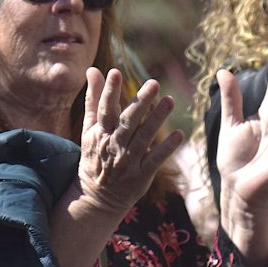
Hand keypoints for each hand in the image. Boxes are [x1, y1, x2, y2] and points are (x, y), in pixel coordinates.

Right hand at [75, 68, 181, 215]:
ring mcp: (128, 161)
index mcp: (100, 132)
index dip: (109, 91)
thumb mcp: (89, 128)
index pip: (105, 109)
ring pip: (144, 138)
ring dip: (157, 119)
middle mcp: (113, 145)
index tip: (115, 72)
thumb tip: (92, 69)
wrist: (96, 197)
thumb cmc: (94, 155)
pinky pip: (155, 159)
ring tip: (170, 101)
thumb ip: (93, 99)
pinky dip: (167, 148)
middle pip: (128, 121)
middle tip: (154, 83)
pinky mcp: (141, 175)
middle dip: (140, 102)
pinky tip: (179, 134)